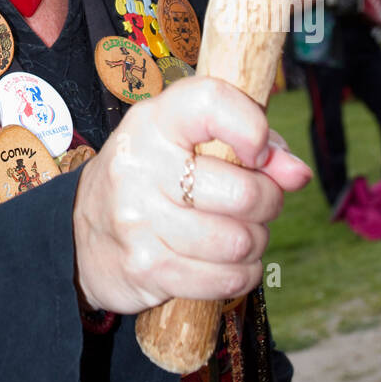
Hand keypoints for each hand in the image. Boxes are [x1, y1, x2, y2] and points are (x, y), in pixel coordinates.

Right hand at [72, 76, 311, 315]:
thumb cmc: (154, 178)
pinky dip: (241, 274)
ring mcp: (138, 218)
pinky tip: (229, 263)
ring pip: (238, 241)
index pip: (210, 103)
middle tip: (257, 203)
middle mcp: (140, 164)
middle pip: (242, 192)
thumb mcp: (188, 143)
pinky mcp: (145, 267)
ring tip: (240, 234)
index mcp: (153, 121)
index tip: (258, 150)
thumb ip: (250, 146)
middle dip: (268, 202)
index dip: (251, 125)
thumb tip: (298, 173)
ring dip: (254, 242)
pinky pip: (224, 278)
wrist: (82, 232)